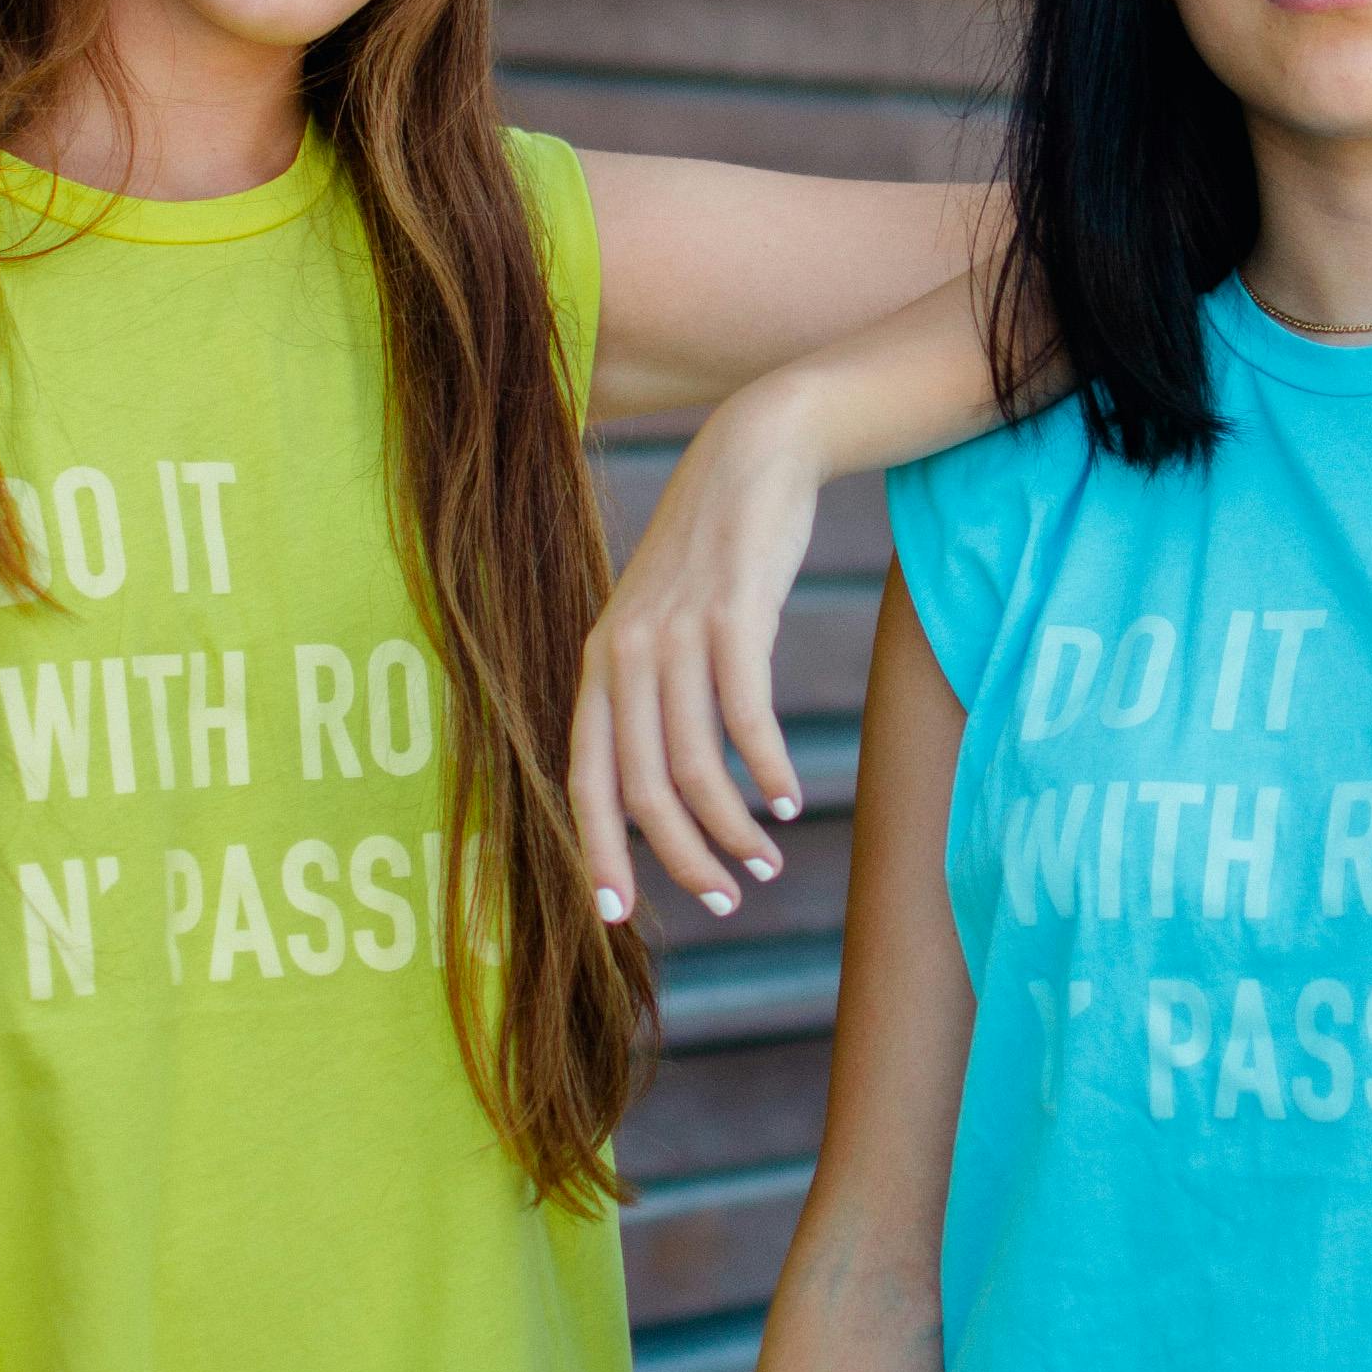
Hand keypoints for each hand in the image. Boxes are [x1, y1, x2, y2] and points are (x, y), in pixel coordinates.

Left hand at [571, 375, 821, 926]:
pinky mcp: (732, 617)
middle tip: (723, 898)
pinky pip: (746, 720)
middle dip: (681, 858)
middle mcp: (625, 655)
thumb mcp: (661, 623)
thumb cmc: (713, 556)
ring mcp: (677, 635)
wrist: (752, 457)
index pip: (583, 779)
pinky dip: (769, 771)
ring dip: (731, 829)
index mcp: (599, 665)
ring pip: (695, 766)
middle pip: (641, 789)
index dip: (596, 852)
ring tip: (764, 861)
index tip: (619, 914)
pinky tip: (789, 799)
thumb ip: (651, 693)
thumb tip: (663, 786)